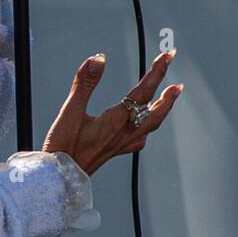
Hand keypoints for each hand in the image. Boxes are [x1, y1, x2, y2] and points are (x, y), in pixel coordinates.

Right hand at [42, 50, 182, 176]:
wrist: (59, 179)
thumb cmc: (63, 147)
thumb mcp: (70, 110)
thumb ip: (85, 83)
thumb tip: (98, 59)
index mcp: (115, 121)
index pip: (142, 92)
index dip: (157, 73)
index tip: (166, 57)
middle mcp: (123, 133)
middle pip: (154, 112)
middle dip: (168, 94)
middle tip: (178, 81)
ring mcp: (121, 144)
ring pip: (150, 125)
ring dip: (163, 110)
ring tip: (171, 97)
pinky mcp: (115, 151)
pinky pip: (139, 138)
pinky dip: (147, 127)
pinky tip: (145, 128)